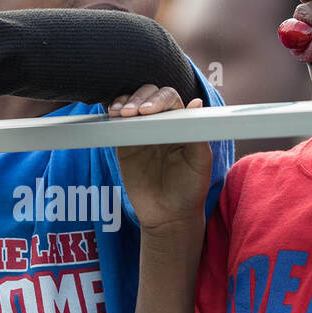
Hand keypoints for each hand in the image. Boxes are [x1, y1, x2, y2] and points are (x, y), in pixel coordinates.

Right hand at [109, 84, 211, 232]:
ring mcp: (141, 131)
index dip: (159, 100)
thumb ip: (197, 132)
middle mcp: (161, 123)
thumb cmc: (190, 189)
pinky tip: (112, 115)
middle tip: (131, 112)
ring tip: (119, 113)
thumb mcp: (199, 162)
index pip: (169, 99)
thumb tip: (196, 102)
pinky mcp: (124, 144)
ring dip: (124, 102)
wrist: (169, 216)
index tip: (149, 111)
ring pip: (131, 103)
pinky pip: (117, 123)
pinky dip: (112, 114)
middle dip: (138, 99)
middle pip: (148, 96)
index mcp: (181, 123)